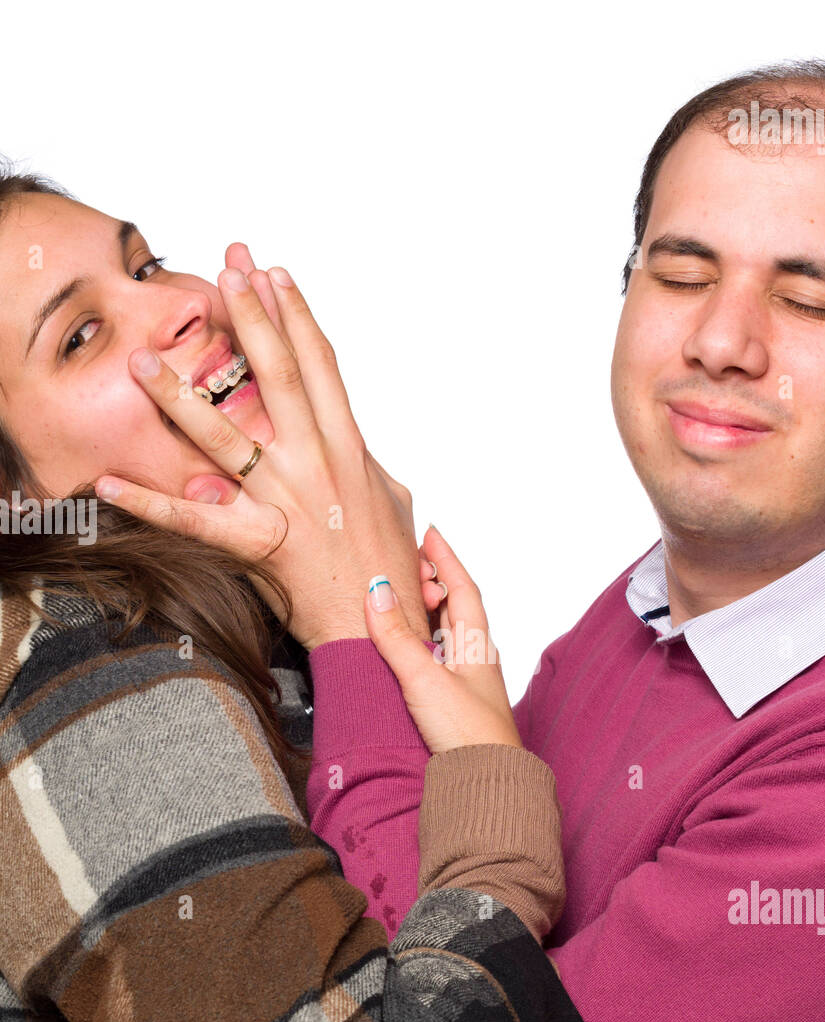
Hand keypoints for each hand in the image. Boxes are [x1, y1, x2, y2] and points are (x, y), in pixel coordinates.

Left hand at [93, 254, 429, 649]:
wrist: (384, 627)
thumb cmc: (391, 567)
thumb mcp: (394, 501)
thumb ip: (370, 464)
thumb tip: (360, 446)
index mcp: (350, 448)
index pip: (321, 365)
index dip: (296, 314)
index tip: (274, 274)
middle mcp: (317, 464)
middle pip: (280, 376)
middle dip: (252, 317)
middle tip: (225, 269)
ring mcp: (285, 501)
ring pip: (225, 436)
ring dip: (181, 394)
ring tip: (145, 357)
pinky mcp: (259, 543)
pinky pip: (194, 519)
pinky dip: (148, 503)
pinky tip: (108, 484)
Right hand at [364, 524, 521, 753]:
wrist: (486, 783)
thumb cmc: (467, 734)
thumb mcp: (423, 678)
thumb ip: (396, 637)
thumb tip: (375, 591)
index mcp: (477, 645)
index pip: (462, 588)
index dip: (445, 559)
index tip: (430, 535)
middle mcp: (476, 659)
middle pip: (457, 607)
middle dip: (435, 580)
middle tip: (410, 563)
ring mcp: (468, 682)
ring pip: (448, 633)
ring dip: (428, 611)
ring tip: (405, 596)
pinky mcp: (456, 705)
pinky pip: (439, 658)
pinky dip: (423, 642)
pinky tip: (410, 648)